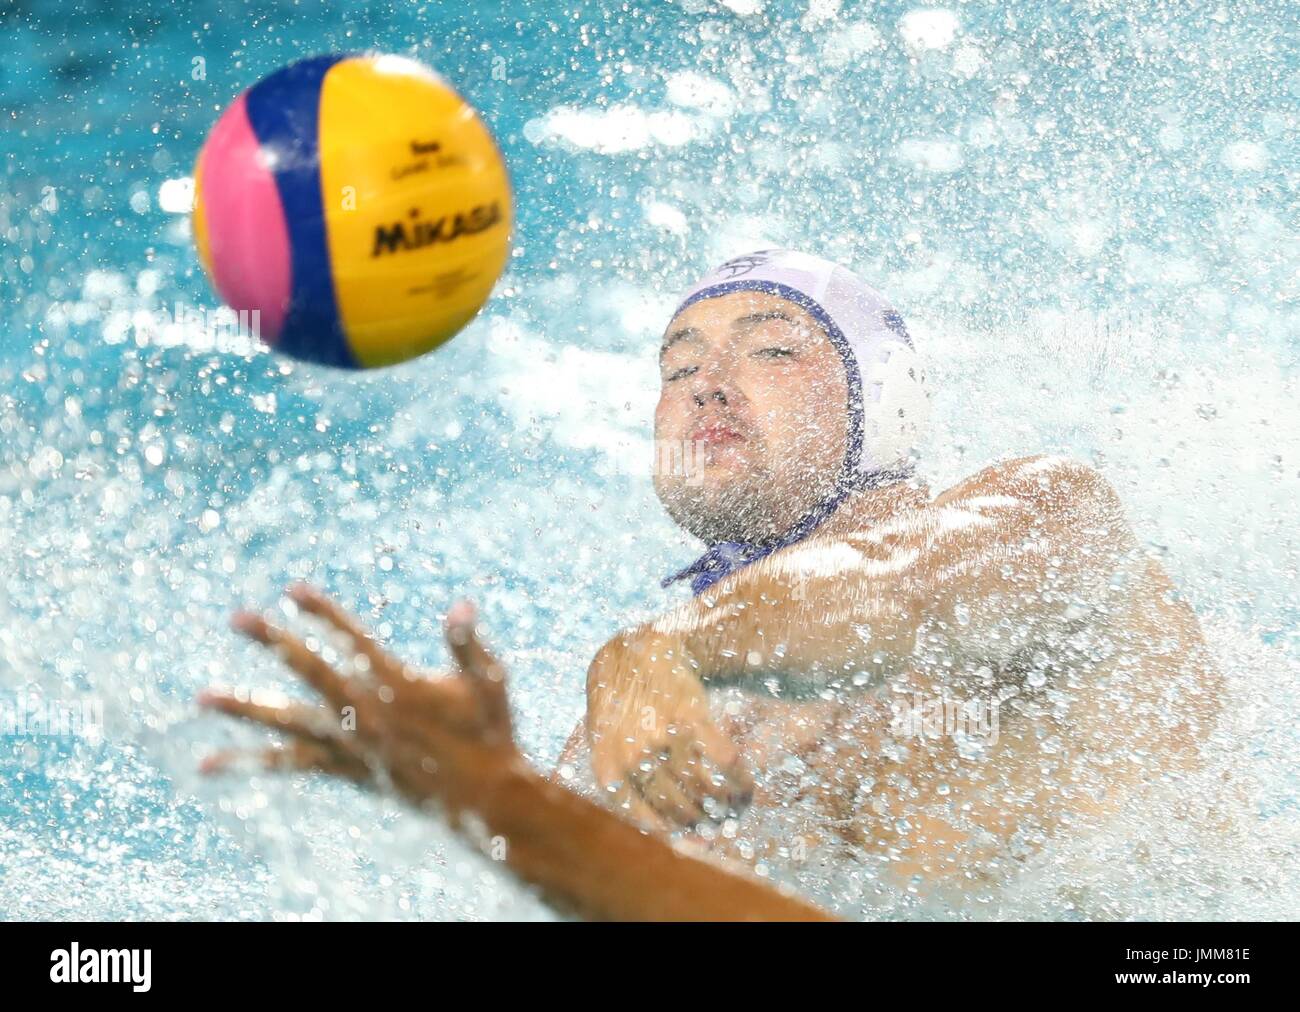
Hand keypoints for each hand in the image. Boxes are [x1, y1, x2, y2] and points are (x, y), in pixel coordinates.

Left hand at [199, 585, 517, 819]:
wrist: (486, 800)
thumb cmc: (491, 732)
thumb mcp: (490, 681)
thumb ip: (468, 644)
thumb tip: (461, 604)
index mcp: (399, 687)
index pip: (352, 640)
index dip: (323, 612)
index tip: (293, 588)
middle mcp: (367, 717)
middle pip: (310, 672)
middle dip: (273, 641)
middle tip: (238, 618)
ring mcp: (353, 747)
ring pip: (289, 723)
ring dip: (245, 708)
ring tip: (202, 698)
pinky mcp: (346, 771)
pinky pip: (291, 766)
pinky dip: (252, 762)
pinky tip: (211, 764)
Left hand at [586, 639, 752, 831]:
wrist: (634, 653)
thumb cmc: (625, 712)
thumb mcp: (612, 750)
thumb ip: (635, 789)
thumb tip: (679, 838)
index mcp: (608, 770)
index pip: (649, 824)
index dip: (678, 836)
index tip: (694, 836)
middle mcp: (633, 756)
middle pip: (682, 810)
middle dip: (707, 821)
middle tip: (720, 819)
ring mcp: (662, 735)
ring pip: (706, 790)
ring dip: (730, 806)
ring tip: (738, 807)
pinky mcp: (691, 716)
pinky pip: (725, 761)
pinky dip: (741, 780)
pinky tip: (746, 786)